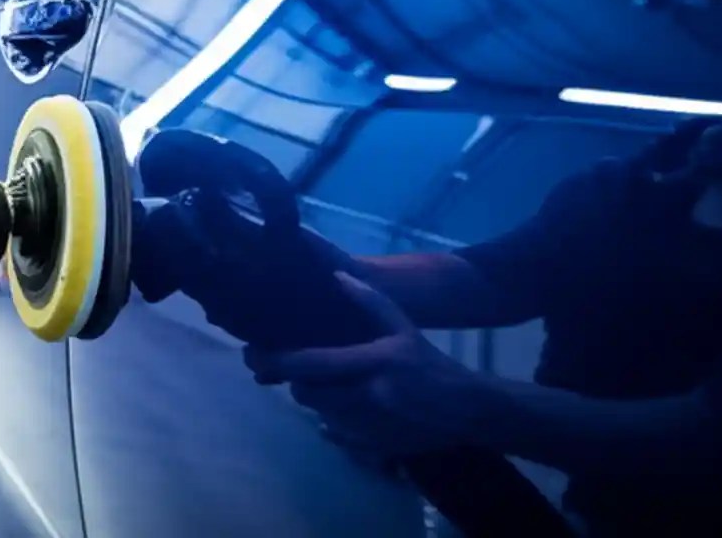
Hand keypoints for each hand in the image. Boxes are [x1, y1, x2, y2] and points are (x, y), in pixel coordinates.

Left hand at [245, 272, 481, 455]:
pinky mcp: (371, 447)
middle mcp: (366, 396)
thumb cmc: (429, 363)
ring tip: (324, 383)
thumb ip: (371, 301)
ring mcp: (368, 426)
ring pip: (317, 413)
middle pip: (306, 392)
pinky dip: (331, 420)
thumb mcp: (404, 327)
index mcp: (372, 362)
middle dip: (296, 380)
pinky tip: (344, 406)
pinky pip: (333, 433)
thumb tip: (337, 275)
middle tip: (296, 368)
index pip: (312, 363)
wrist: (467, 410)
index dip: (278, 360)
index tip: (254, 353)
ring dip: (315, 398)